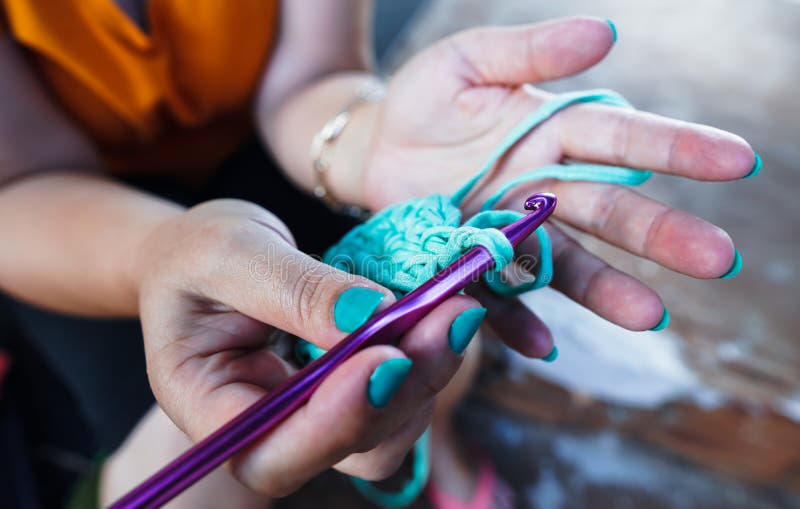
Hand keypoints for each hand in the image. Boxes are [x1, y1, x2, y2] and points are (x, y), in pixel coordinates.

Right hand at [134, 199, 483, 494]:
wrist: (203, 257)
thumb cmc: (194, 253)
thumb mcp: (229, 253)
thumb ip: (295, 288)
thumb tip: (374, 315)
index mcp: (204, 403)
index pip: (267, 449)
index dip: (334, 420)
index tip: (387, 357)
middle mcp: (261, 430)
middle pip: (338, 452)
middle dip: (402, 393)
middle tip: (452, 319)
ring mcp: (306, 419)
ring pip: (381, 436)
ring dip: (428, 378)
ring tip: (456, 311)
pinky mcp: (342, 397)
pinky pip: (394, 403)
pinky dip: (426, 364)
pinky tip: (442, 317)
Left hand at [364, 16, 755, 348]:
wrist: (372, 148)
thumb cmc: (424, 99)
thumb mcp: (468, 60)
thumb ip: (530, 50)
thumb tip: (605, 33)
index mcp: (553, 131)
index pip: (622, 138)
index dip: (678, 147)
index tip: (738, 161)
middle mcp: (545, 187)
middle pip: (610, 210)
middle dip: (662, 233)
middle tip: (719, 258)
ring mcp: (510, 232)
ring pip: (566, 263)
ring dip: (606, 290)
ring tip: (650, 316)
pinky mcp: (472, 264)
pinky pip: (498, 297)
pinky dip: (519, 321)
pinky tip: (542, 344)